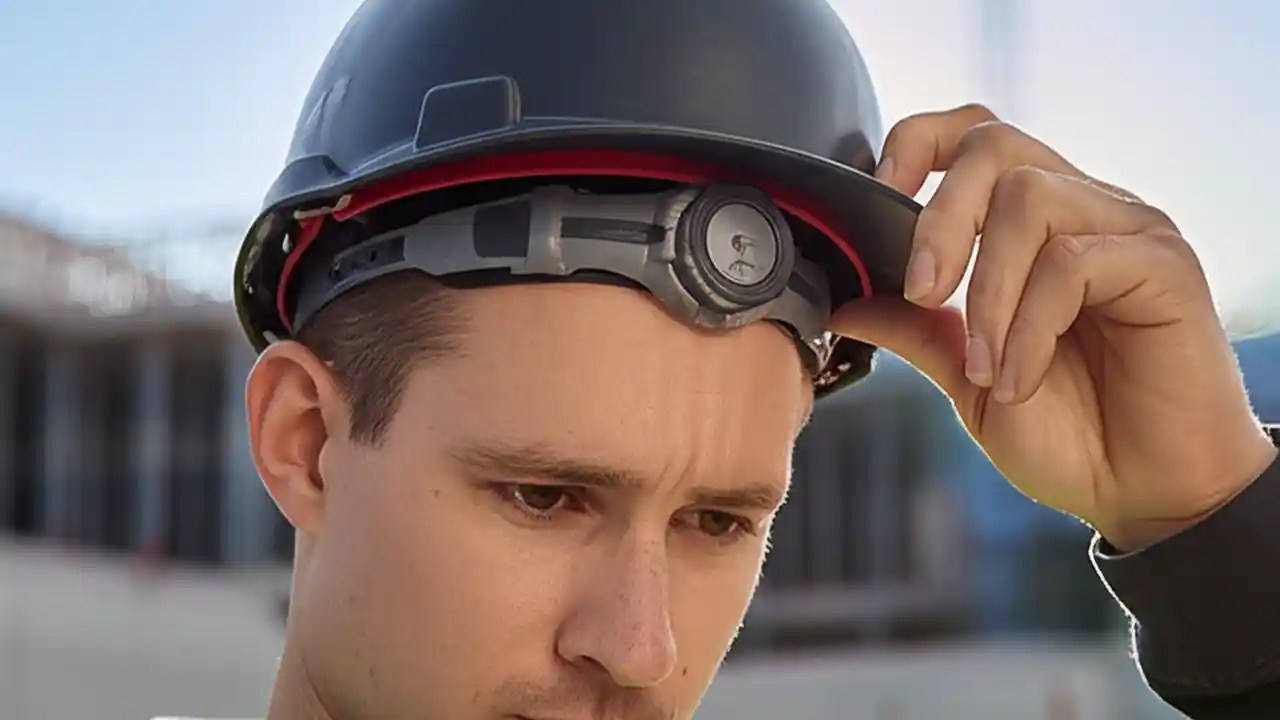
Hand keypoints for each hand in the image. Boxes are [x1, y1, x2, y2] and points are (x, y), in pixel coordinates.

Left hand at [830, 104, 1277, 550]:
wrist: (1145, 492)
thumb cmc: (1072, 434)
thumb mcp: (967, 381)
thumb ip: (916, 331)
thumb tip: (845, 303)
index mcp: (1034, 225)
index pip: (975, 135)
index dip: (916, 148)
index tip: (877, 200)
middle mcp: (1083, 209)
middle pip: (993, 145)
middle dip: (939, 219)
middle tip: (921, 293)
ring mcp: (1127, 230)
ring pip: (1029, 198)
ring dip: (987, 292)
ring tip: (985, 368)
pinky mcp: (1164, 263)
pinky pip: (1073, 260)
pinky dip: (1029, 326)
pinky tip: (1022, 378)